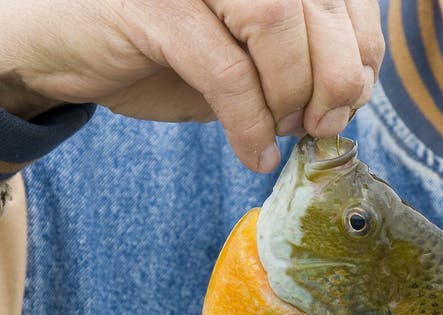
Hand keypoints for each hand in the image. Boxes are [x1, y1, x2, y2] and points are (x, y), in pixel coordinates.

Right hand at [0, 0, 383, 171]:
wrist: (61, 43)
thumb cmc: (157, 48)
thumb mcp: (242, 54)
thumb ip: (297, 61)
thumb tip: (354, 93)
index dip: (362, 50)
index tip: (349, 101)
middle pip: (318, 3)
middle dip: (333, 79)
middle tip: (319, 126)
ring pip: (275, 20)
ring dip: (291, 94)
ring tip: (281, 133)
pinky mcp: (151, 3)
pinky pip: (224, 69)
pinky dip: (248, 122)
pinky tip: (253, 153)